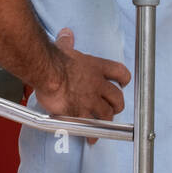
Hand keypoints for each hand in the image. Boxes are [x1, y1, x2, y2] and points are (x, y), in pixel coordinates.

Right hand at [34, 28, 130, 145]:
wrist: (47, 72)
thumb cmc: (54, 60)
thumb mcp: (64, 48)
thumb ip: (68, 42)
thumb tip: (66, 34)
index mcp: (96, 67)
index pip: (120, 72)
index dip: (124, 79)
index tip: (122, 83)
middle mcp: (97, 84)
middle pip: (117, 97)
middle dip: (118, 104)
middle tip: (114, 108)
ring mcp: (90, 100)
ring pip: (107, 113)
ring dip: (107, 120)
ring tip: (103, 124)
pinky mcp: (80, 112)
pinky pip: (90, 126)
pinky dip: (92, 134)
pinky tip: (89, 139)